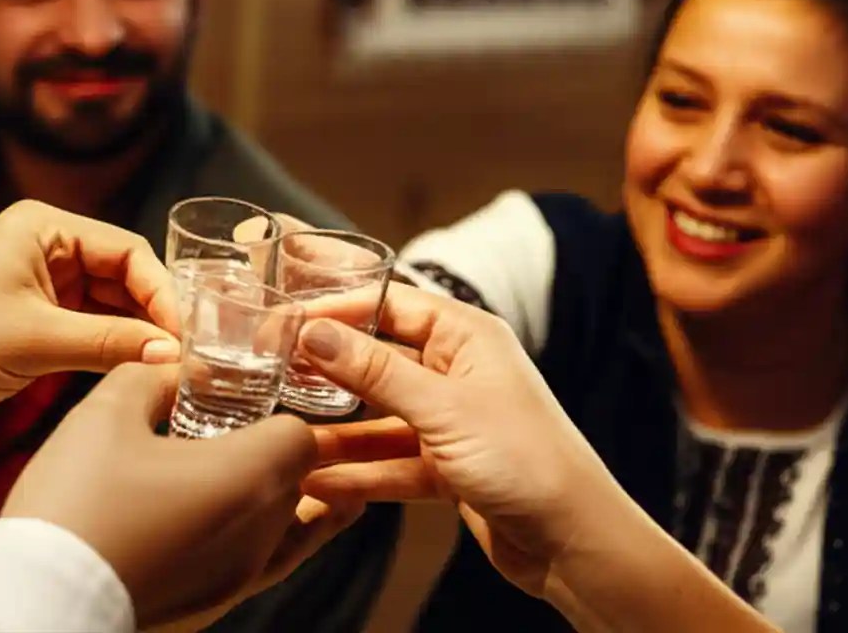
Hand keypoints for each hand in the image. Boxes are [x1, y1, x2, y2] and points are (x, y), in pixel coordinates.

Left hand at [0, 200, 182, 432]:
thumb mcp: (34, 340)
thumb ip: (109, 344)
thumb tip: (172, 354)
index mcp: (42, 227)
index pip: (128, 250)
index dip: (161, 292)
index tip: (183, 335)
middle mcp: (45, 249)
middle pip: (124, 276)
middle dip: (153, 314)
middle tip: (185, 356)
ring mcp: (40, 286)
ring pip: (110, 306)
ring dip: (135, 335)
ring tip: (168, 369)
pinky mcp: (33, 322)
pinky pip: (89, 330)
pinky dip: (112, 349)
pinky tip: (137, 371)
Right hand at [1, 363, 363, 627]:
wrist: (40, 598)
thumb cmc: (76, 500)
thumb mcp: (106, 411)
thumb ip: (151, 378)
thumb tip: (171, 373)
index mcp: (248, 475)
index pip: (304, 438)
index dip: (285, 414)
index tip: (260, 404)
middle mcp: (260, 531)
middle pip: (298, 483)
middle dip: (279, 455)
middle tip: (248, 432)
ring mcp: (240, 576)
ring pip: (291, 533)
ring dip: (283, 502)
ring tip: (269, 480)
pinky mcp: (213, 605)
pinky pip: (260, 566)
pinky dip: (259, 540)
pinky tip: (230, 527)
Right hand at [294, 284, 625, 598]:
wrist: (575, 542)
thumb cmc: (528, 460)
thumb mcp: (443, 408)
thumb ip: (375, 371)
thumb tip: (315, 331)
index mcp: (469, 337)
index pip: (392, 304)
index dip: (339, 309)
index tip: (288, 320)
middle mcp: (459, 372)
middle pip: (378, 360)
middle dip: (328, 370)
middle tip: (272, 373)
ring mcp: (452, 422)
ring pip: (378, 418)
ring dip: (335, 432)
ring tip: (284, 438)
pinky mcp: (447, 468)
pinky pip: (389, 463)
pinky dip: (358, 474)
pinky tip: (316, 483)